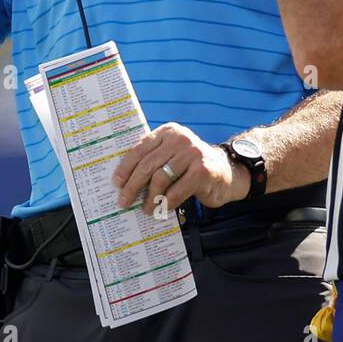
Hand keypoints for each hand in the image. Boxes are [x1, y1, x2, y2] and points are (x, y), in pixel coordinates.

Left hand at [112, 123, 250, 215]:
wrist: (226, 173)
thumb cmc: (191, 167)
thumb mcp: (172, 155)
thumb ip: (154, 159)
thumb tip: (123, 180)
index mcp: (168, 132)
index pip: (140, 149)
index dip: (126, 167)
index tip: (116, 183)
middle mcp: (180, 139)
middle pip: (148, 165)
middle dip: (133, 186)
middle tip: (124, 201)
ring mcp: (193, 153)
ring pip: (161, 178)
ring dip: (150, 198)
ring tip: (145, 209)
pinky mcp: (203, 170)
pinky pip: (177, 190)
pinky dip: (166, 203)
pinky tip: (162, 210)